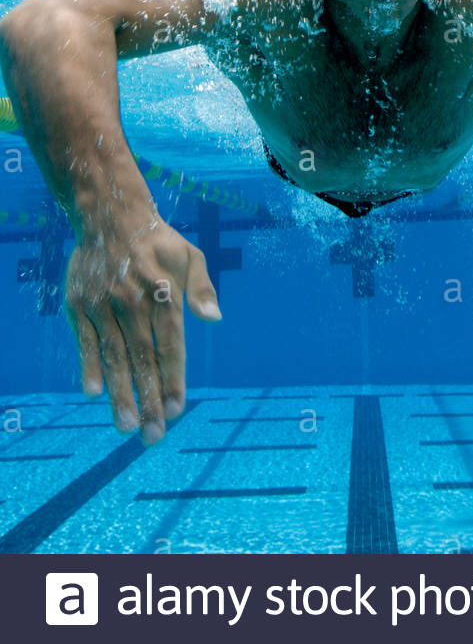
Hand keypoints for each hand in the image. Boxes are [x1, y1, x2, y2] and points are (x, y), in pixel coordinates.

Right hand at [64, 210, 221, 443]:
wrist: (110, 214)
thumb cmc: (157, 242)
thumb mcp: (189, 255)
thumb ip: (201, 288)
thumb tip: (214, 319)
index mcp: (164, 292)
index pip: (171, 344)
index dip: (174, 378)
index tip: (178, 410)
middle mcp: (134, 301)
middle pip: (143, 358)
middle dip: (149, 399)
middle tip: (154, 435)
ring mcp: (103, 304)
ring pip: (114, 356)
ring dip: (121, 393)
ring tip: (128, 426)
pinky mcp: (79, 305)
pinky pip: (85, 341)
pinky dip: (89, 366)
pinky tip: (95, 392)